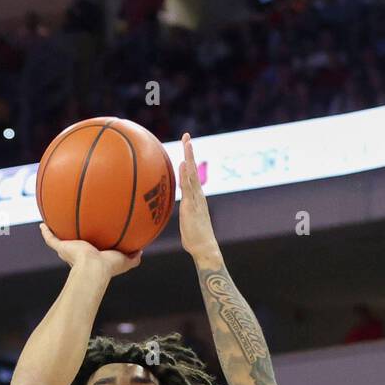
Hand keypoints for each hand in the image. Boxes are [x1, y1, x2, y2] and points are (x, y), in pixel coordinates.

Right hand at [38, 223, 140, 276]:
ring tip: (54, 223)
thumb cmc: (108, 267)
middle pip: (74, 246)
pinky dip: (46, 232)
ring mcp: (69, 251)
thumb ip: (133, 257)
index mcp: (92, 258)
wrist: (93, 268)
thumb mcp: (125, 261)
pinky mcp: (61, 248)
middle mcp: (79, 256)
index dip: (91, 247)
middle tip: (72, 231)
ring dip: (56, 234)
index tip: (91, 241)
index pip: (91, 252)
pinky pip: (51, 239)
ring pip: (60, 242)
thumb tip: (141, 251)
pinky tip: (42, 224)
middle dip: (73, 241)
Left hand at [178, 133, 217, 260]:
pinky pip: (188, 186)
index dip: (188, 161)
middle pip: (193, 169)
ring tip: (187, 142)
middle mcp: (198, 195)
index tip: (186, 148)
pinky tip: (182, 163)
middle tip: (186, 137)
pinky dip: (186, 174)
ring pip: (192, 173)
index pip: (191, 176)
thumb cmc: (195, 239)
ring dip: (189, 157)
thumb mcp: (186, 222)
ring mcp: (196, 199)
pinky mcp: (192, 205)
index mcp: (196, 198)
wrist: (205, 248)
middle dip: (190, 152)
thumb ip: (184, 213)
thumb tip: (179, 212)